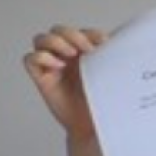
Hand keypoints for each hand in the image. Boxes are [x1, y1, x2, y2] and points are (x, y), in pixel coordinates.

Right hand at [22, 25, 108, 140]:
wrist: (93, 124)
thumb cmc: (103, 100)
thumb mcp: (112, 73)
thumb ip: (113, 56)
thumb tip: (125, 39)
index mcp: (84, 53)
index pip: (81, 31)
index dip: (90, 33)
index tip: (104, 43)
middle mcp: (67, 58)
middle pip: (58, 30)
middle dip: (71, 34)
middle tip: (86, 49)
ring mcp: (53, 66)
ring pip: (41, 40)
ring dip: (55, 42)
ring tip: (70, 55)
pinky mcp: (42, 79)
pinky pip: (30, 59)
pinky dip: (42, 57)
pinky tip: (58, 66)